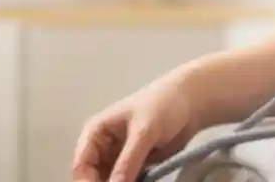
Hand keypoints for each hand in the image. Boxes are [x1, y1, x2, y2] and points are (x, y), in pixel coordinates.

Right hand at [72, 70, 201, 181]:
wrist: (192, 101)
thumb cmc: (164, 105)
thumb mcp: (144, 132)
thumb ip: (128, 161)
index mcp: (96, 132)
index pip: (81, 166)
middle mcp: (104, 147)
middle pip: (94, 177)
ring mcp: (120, 158)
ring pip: (111, 181)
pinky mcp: (136, 166)